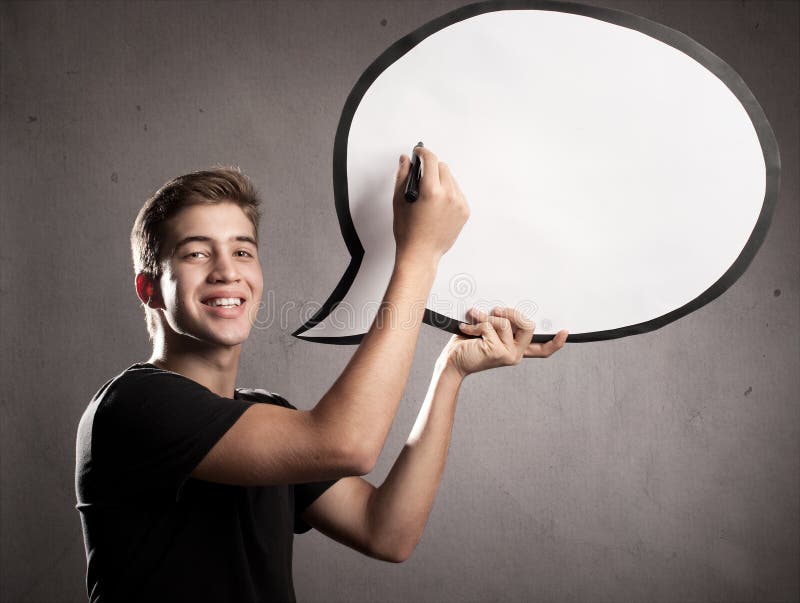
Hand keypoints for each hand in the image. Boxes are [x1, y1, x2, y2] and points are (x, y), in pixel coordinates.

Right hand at [392, 147, 469, 264]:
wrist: (421, 254)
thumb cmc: (408, 233)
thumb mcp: (399, 201)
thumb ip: (403, 176)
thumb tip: (405, 161)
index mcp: (432, 191)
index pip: (431, 160)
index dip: (423, 153)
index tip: (419, 153)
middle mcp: (449, 196)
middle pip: (443, 167)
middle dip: (431, 168)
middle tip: (421, 178)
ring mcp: (459, 204)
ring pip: (451, 179)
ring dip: (441, 180)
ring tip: (429, 193)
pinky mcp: (465, 211)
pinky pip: (458, 192)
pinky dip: (449, 192)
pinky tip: (437, 203)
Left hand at [442, 307, 567, 377]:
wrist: (451, 362)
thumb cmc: (467, 345)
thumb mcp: (488, 332)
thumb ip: (501, 324)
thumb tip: (505, 309)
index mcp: (516, 350)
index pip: (542, 350)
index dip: (555, 343)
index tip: (565, 332)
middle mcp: (515, 354)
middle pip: (529, 326)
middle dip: (512, 312)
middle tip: (495, 311)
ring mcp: (508, 355)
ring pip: (505, 323)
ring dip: (486, 317)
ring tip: (473, 319)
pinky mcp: (497, 352)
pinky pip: (490, 326)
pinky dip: (475, 323)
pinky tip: (465, 328)